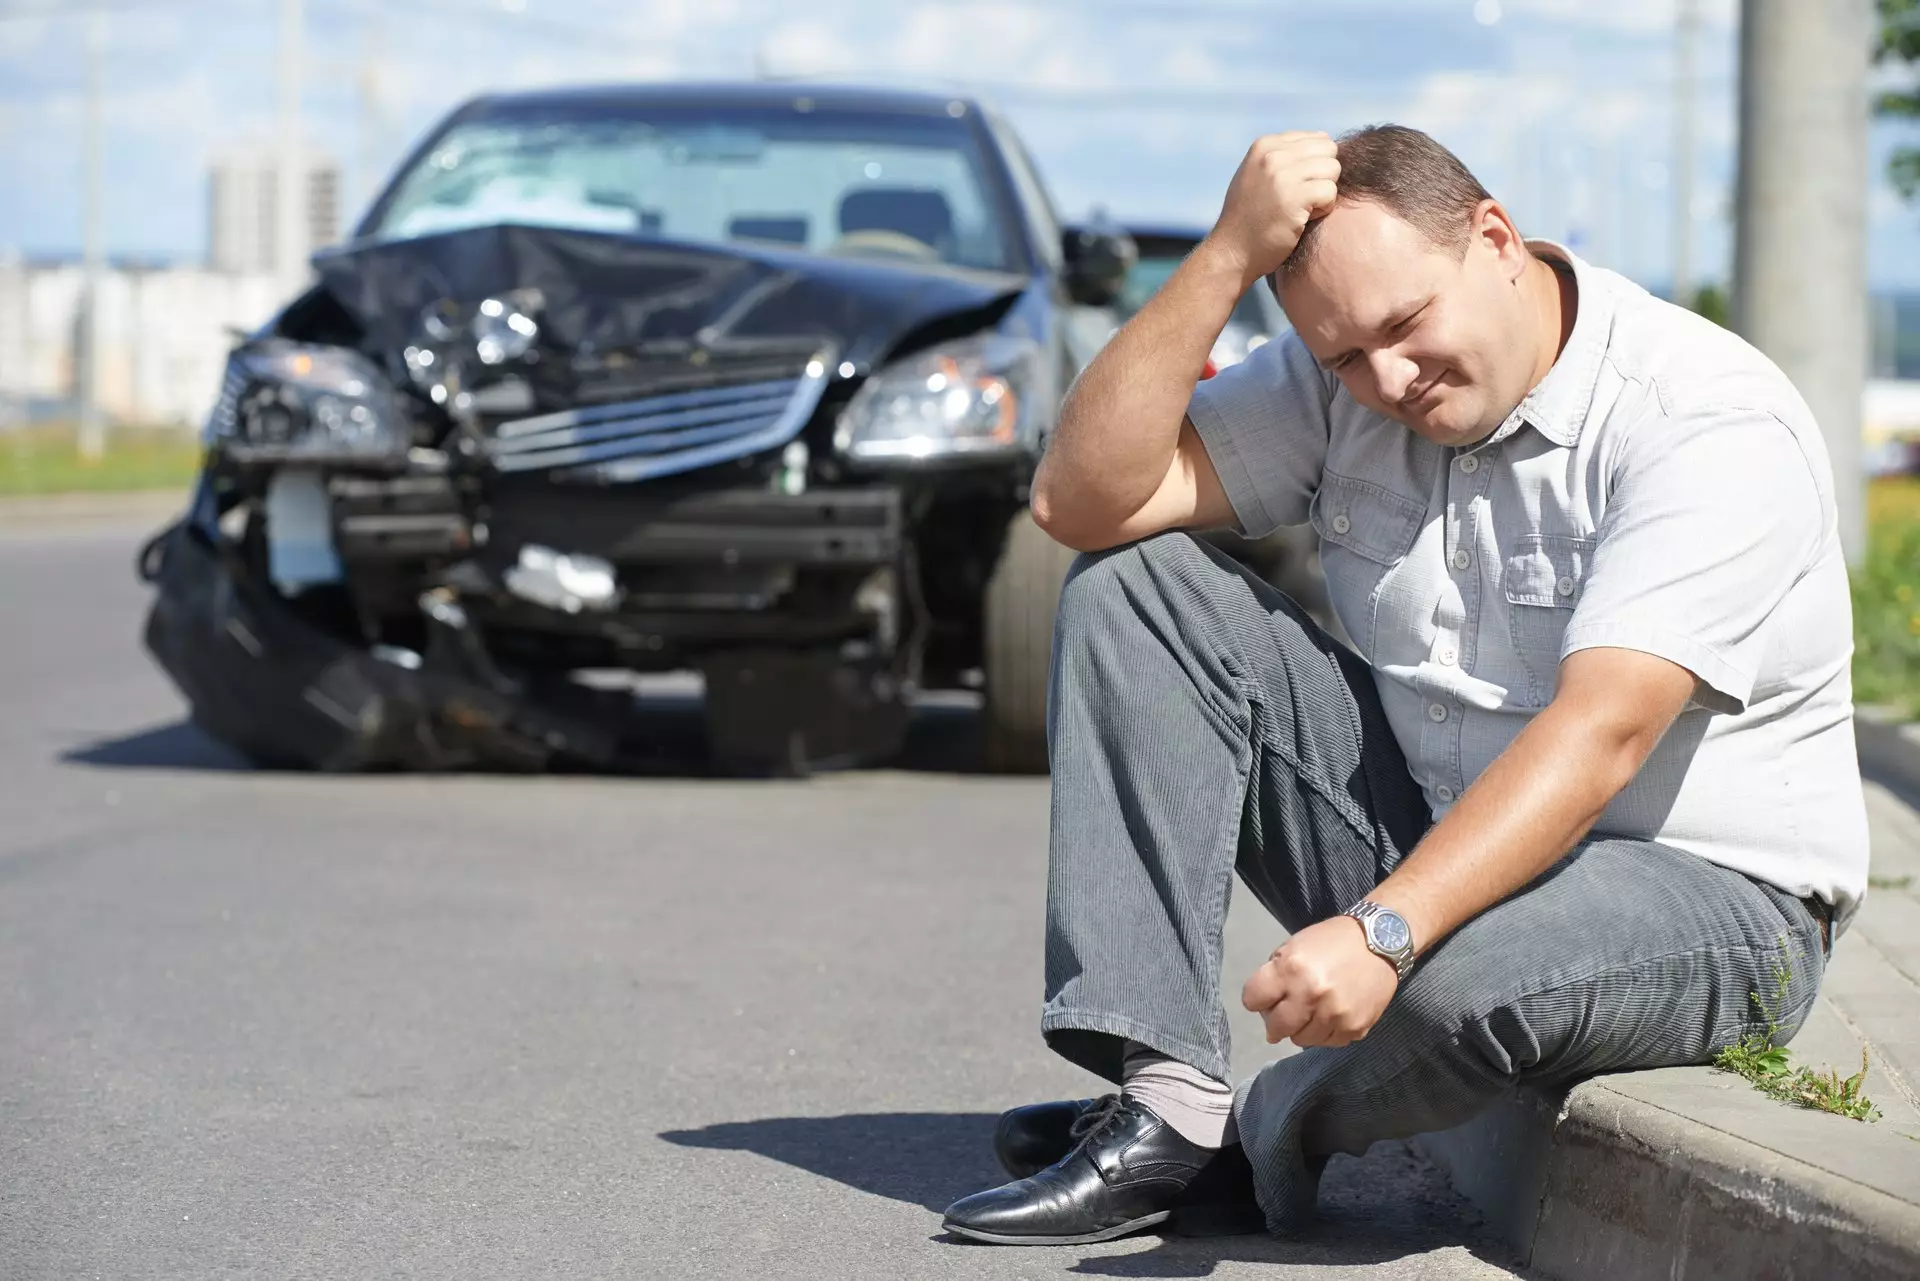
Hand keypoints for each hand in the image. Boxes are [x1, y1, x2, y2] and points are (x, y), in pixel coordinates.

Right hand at [1204, 132, 1340, 289]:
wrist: (1232, 252)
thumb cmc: (1250, 217)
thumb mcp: (1258, 174)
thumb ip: (1285, 155)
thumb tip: (1325, 140)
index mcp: (1265, 144)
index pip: (1318, 138)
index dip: (1314, 165)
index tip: (1293, 186)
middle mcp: (1272, 154)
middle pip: (1329, 151)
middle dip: (1323, 176)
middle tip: (1302, 198)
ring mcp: (1281, 175)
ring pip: (1333, 169)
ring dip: (1324, 193)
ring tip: (1301, 209)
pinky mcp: (1293, 198)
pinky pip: (1330, 192)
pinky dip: (1323, 209)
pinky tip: (1302, 219)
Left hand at [1239, 915, 1398, 1049]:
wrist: (1381, 941)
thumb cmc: (1332, 941)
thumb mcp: (1295, 945)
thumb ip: (1276, 974)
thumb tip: (1263, 1005)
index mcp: (1291, 969)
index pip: (1252, 1000)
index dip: (1256, 999)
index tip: (1264, 998)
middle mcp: (1311, 995)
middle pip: (1275, 1027)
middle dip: (1275, 1022)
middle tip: (1284, 1014)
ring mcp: (1334, 1015)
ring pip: (1301, 1040)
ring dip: (1301, 1029)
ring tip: (1311, 1012)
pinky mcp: (1354, 1028)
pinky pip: (1328, 1043)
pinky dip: (1325, 1033)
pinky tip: (1330, 1016)